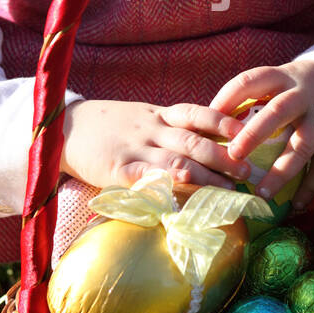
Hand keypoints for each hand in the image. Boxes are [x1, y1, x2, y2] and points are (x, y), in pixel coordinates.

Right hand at [59, 99, 254, 192]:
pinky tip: (184, 199)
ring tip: (229, 191)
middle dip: (224, 156)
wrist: (65, 127)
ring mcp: (134, 149)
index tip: (245, 132)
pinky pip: (146, 179)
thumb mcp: (143, 117)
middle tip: (249, 172)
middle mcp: (151, 129)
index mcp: (159, 114)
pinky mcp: (117, 169)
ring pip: (176, 161)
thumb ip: (171, 127)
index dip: (222, 121)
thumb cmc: (110, 125)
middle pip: (193, 141)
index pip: (197, 113)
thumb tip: (210, 139)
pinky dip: (166, 188)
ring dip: (205, 176)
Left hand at [208, 61, 313, 212]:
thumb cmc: (302, 87)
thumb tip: (212, 125)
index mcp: (282, 78)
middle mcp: (303, 96)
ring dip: (281, 171)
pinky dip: (311, 187)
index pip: (250, 81)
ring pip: (302, 145)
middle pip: (277, 112)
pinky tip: (296, 205)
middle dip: (254, 134)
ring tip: (262, 192)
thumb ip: (254, 96)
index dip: (227, 98)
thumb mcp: (281, 79)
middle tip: (233, 155)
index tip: (210, 120)